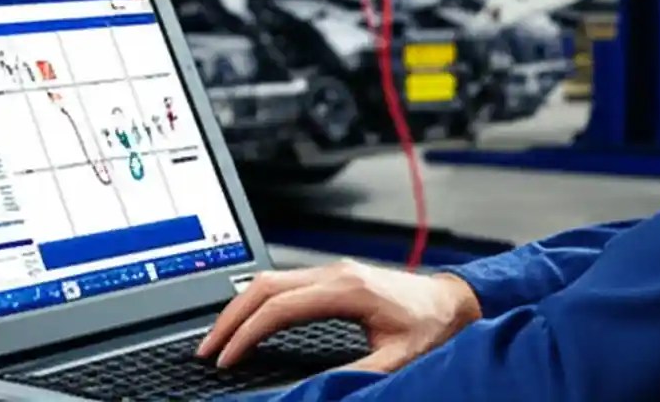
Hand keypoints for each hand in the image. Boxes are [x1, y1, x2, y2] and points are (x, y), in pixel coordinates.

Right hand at [194, 259, 482, 372]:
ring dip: (239, 307)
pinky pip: (282, 283)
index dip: (247, 334)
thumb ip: (355, 375)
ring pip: (269, 279)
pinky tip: (247, 322)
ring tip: (217, 339)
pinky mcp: (332, 276)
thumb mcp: (396, 359)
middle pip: (263, 285)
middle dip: (229, 317)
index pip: (279, 307)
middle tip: (206, 350)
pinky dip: (256, 301)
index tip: (227, 359)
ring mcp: (331, 271)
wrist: (453, 302)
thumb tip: (313, 389)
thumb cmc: (431, 327)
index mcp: (346, 289)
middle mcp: (334, 273)